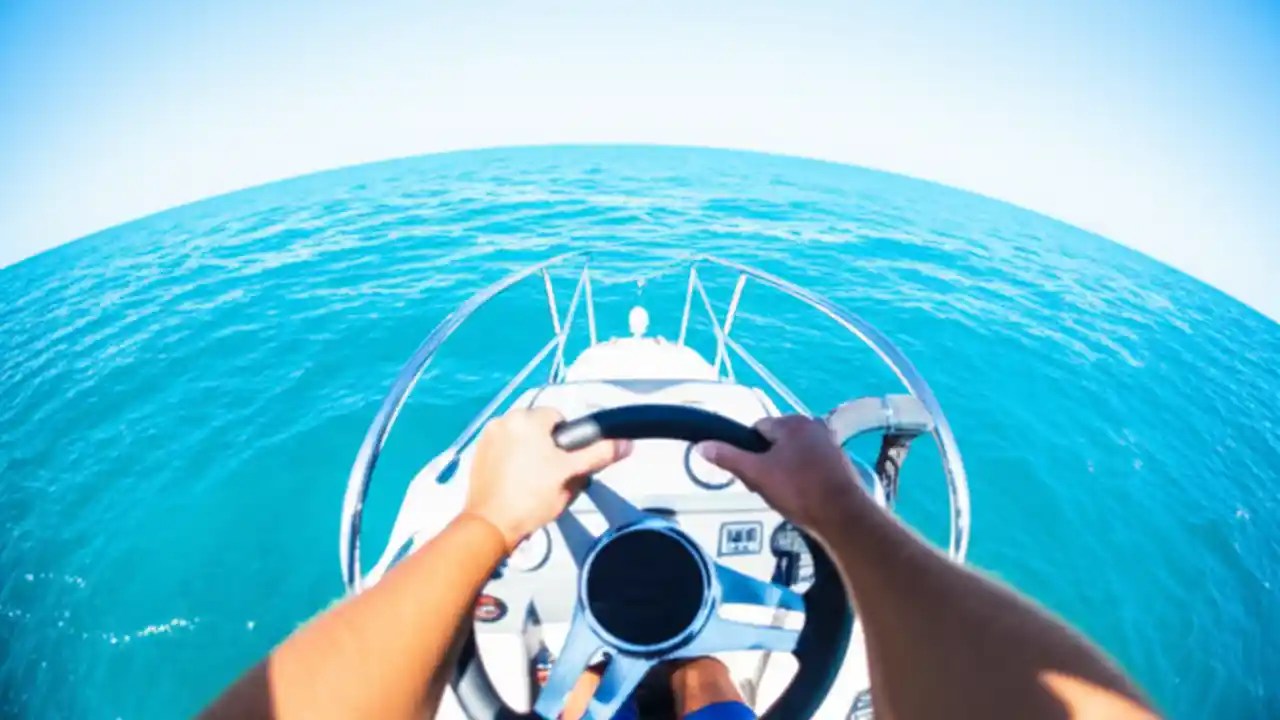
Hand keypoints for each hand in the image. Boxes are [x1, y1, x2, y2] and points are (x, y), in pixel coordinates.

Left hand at [466, 407, 631, 549]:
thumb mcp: (571, 475)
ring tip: (533, 480)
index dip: (567, 442)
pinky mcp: (478, 452)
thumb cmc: (532, 498)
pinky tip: (516, 482)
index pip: (559, 418)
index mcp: (526, 419)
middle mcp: (503, 420)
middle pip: (538, 427)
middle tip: (551, 475)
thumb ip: (599, 454)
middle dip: (547, 446)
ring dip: (529, 451)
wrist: (491, 524)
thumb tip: (625, 442)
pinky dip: (512, 459)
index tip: (564, 463)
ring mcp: (487, 436)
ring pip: (521, 438)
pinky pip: (504, 448)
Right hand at [696, 415, 866, 535]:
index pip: (757, 428)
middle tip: (769, 486)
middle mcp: (813, 425)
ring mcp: (830, 442)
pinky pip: (812, 462)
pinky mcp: (840, 460)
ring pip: (795, 452)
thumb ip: (728, 458)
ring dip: (787, 468)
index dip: (750, 451)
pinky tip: (805, 494)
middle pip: (777, 440)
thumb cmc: (798, 491)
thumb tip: (701, 445)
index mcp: (792, 422)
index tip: (753, 473)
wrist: (842, 515)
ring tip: (787, 493)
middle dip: (769, 460)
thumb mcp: (757, 475)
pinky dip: (805, 474)